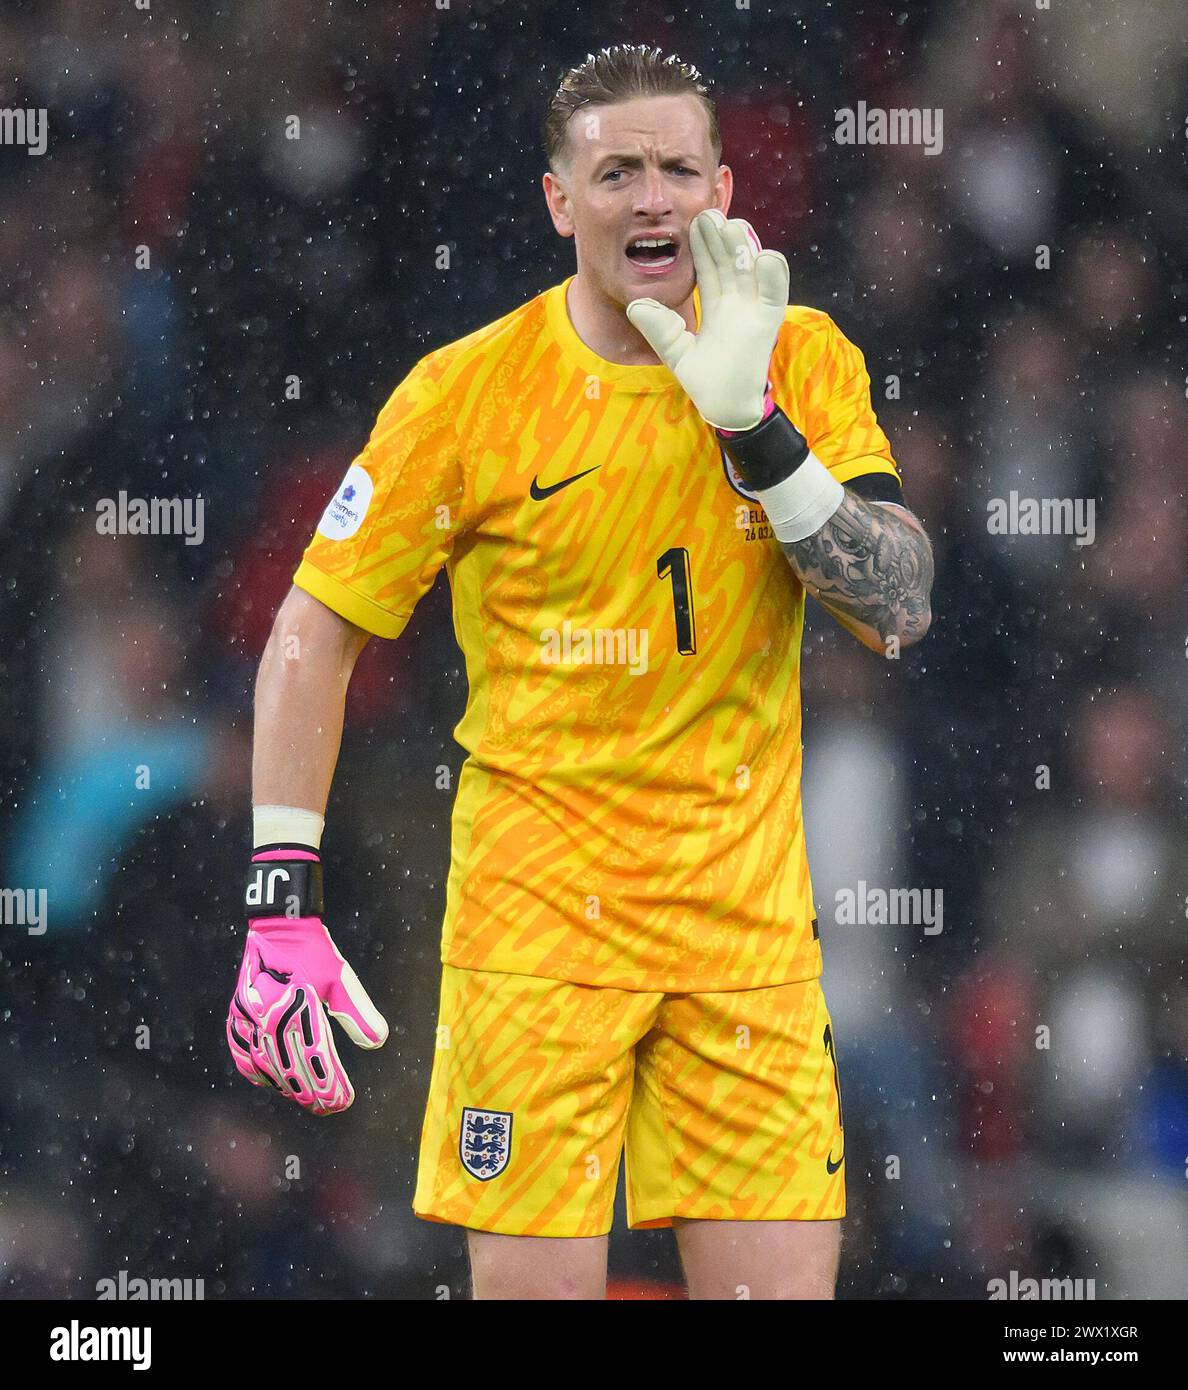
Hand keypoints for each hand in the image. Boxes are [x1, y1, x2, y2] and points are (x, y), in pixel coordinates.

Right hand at [227, 851, 387, 1114]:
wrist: (278, 927)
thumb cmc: (314, 953)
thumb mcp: (342, 979)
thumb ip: (358, 1012)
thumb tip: (378, 1041)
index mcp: (300, 1008)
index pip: (317, 1059)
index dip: (330, 1085)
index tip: (344, 1100)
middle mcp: (271, 1017)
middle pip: (292, 1069)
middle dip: (312, 1093)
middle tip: (329, 1106)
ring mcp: (250, 1018)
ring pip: (267, 1067)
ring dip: (287, 1087)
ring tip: (307, 1099)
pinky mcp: (237, 1016)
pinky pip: (243, 1054)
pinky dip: (257, 1072)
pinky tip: (272, 1082)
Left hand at [626, 208, 788, 431]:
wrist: (725, 407)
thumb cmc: (705, 381)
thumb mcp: (676, 351)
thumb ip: (658, 328)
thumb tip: (635, 306)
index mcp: (717, 305)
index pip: (709, 269)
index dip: (702, 246)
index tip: (693, 222)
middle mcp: (737, 303)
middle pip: (729, 263)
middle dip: (720, 239)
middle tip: (709, 213)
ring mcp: (754, 311)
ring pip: (750, 272)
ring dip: (743, 248)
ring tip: (732, 224)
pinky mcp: (768, 324)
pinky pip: (774, 295)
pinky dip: (772, 277)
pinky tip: (764, 256)